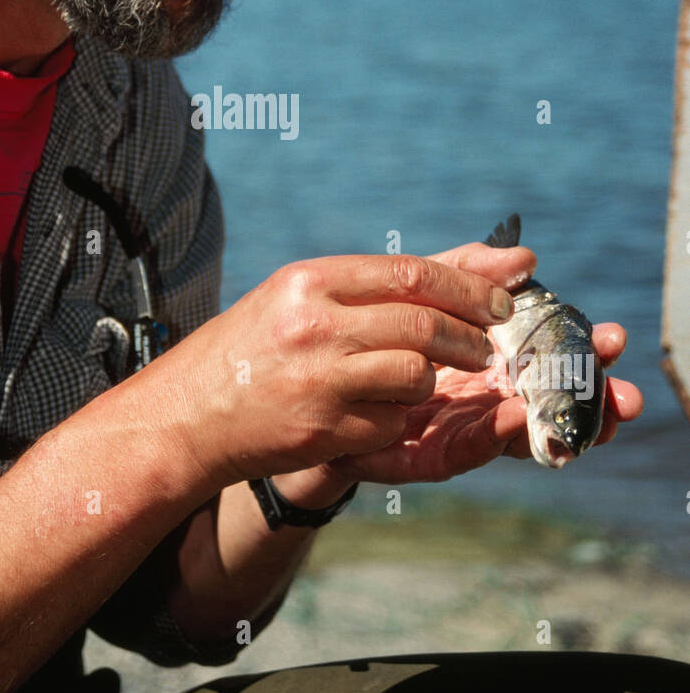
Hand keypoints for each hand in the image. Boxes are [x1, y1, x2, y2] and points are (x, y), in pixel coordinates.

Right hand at [145, 239, 537, 492]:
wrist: (188, 414)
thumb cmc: (257, 346)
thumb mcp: (303, 296)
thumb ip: (388, 282)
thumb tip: (500, 262)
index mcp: (311, 281)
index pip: (412, 272)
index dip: (469, 287)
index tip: (504, 299)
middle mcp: (314, 325)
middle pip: (424, 326)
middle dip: (469, 339)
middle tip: (487, 347)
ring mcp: (318, 381)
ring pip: (416, 375)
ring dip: (430, 381)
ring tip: (417, 380)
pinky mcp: (323, 431)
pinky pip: (393, 421)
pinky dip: (396, 418)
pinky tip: (371, 412)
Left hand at [323, 246, 641, 484]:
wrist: (287, 390)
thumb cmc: (355, 339)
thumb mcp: (406, 295)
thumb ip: (456, 274)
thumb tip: (523, 254)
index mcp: (482, 357)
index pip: (546, 354)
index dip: (582, 349)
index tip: (616, 340)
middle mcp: (476, 396)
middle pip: (545, 399)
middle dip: (589, 396)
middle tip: (627, 393)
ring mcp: (451, 427)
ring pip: (519, 430)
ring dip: (556, 423)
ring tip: (592, 416)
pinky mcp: (418, 454)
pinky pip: (463, 448)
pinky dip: (493, 437)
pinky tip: (516, 419)